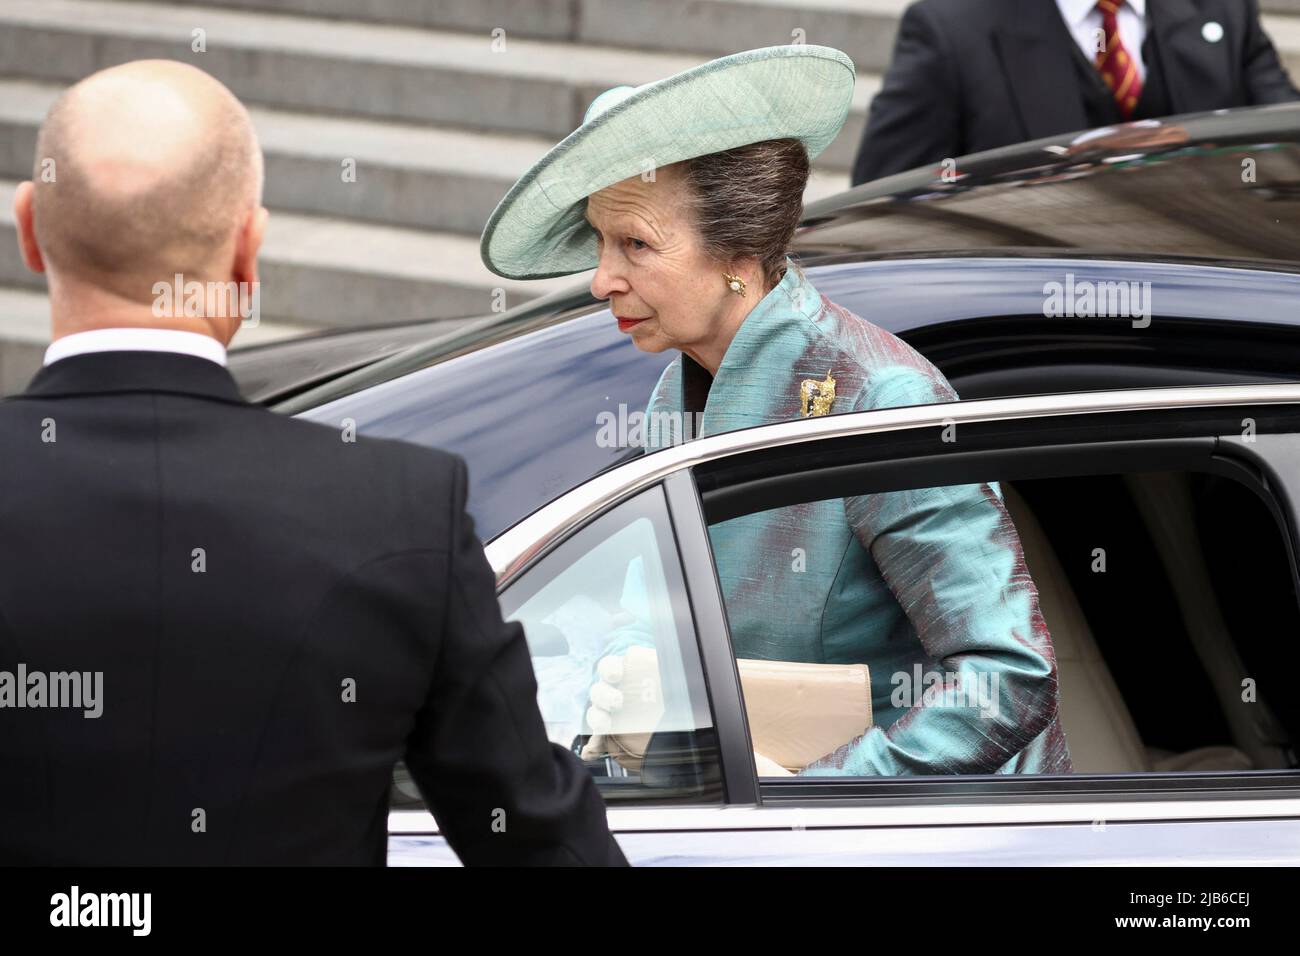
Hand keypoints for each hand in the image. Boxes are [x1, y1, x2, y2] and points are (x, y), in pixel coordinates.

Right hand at [580, 646, 662, 764]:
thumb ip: (660, 668)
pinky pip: (596, 744)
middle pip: (599, 692)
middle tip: (617, 702)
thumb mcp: (666, 674)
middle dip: (605, 696)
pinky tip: (591, 753)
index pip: (609, 667)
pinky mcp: (610, 738)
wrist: (673, 715)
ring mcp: (609, 716)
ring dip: (598, 719)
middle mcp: (612, 693)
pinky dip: (592, 749)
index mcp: (623, 674)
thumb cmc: (668, 688)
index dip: (610, 670)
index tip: (617, 675)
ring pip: (596, 715)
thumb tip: (667, 662)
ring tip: (605, 726)